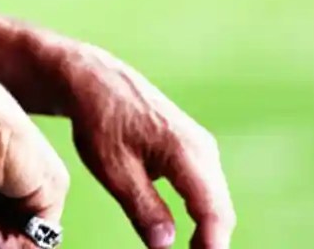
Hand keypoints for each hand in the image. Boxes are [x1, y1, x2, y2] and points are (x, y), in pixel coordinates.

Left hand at [62, 44, 235, 247]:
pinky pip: (205, 187)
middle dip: (211, 243)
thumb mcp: (113, 170)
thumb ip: (143, 208)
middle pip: (219, 209)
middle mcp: (203, 148)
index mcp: (186, 152)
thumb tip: (165, 246)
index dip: (211, 245)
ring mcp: (201, 145)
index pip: (213, 211)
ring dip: (207, 231)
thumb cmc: (99, 121)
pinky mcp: (192, 147)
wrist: (94, 81)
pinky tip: (188, 236)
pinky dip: (201, 214)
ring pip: (214, 199)